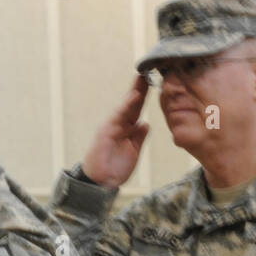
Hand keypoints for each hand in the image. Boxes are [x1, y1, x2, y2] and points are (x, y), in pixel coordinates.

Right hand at [80, 74, 150, 188]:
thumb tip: (145, 124)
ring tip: (144, 78)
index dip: (145, 96)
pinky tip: (135, 95)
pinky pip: (118, 116)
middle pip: (132, 103)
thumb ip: (139, 138)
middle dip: (141, 88)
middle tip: (150, 71)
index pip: (137, 109)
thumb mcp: (133, 152)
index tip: (155, 81)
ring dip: (135, 91)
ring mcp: (112, 127)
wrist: (100, 184)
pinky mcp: (106, 132)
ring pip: (126, 106)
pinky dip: (126, 105)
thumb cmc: (115, 170)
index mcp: (127, 129)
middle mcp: (119, 125)